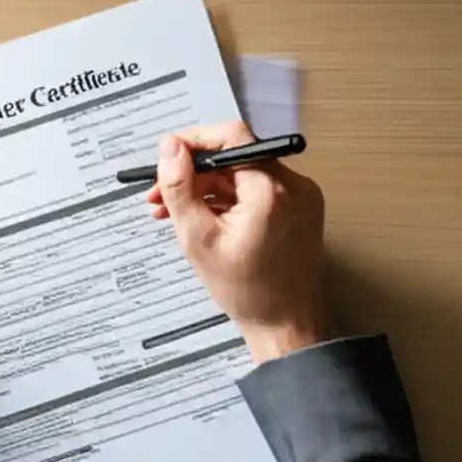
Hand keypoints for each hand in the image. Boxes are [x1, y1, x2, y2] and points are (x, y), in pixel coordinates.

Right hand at [147, 122, 333, 362]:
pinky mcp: (299, 209)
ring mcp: (300, 197)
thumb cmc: (248, 292)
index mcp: (269, 190)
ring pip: (243, 174)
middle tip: (161, 194)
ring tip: (175, 212)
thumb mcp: (197, 239)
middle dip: (194, 173)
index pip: (230, 137)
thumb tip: (169, 149)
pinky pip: (257, 190)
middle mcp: (293, 186)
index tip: (168, 157)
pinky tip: (204, 218)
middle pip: (234, 157)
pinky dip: (229, 199)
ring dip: (208, 188)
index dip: (193, 141)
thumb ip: (179, 188)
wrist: (286, 324)